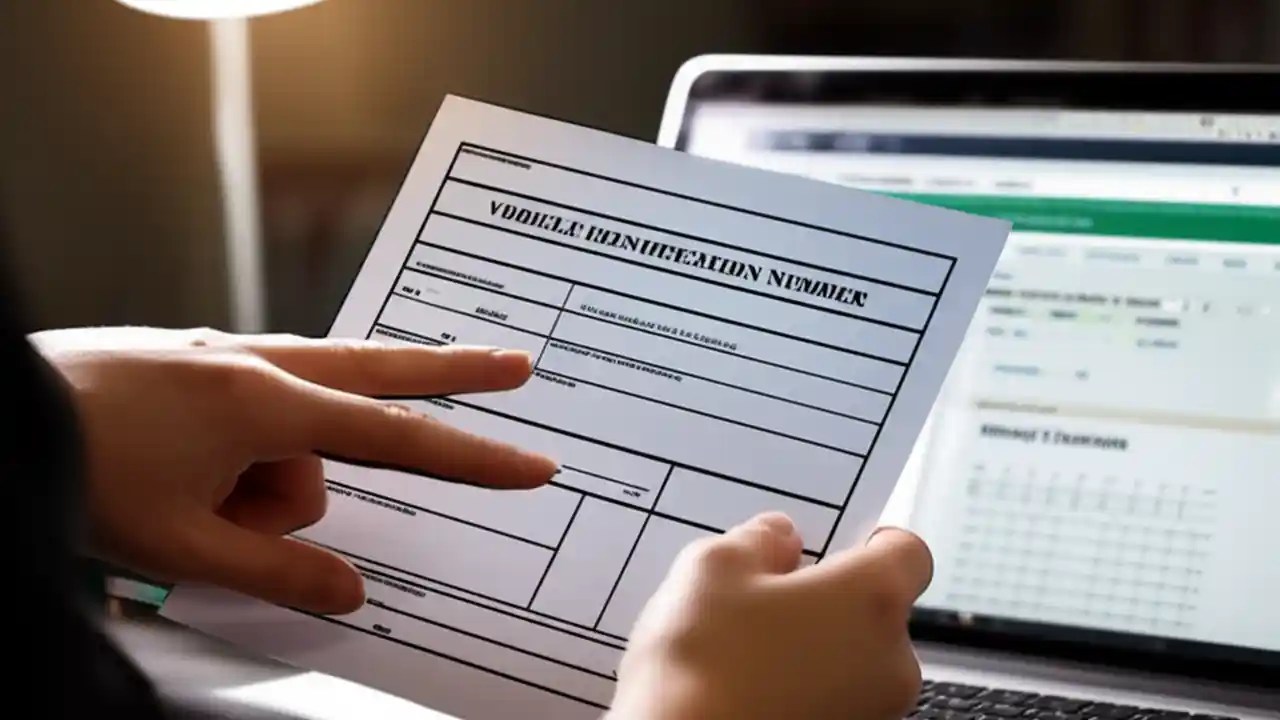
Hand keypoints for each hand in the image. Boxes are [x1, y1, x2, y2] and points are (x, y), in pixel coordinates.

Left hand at [31, 327, 556, 613]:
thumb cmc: (75, 466)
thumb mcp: (178, 543)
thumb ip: (276, 570)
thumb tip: (350, 590)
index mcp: (263, 404)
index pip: (394, 436)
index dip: (471, 457)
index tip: (530, 464)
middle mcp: (254, 364)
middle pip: (380, 369)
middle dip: (454, 370)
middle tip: (518, 365)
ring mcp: (224, 357)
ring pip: (301, 416)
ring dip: (274, 477)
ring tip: (198, 508)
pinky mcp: (198, 364)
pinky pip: (262, 402)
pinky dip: (261, 443)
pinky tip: (219, 469)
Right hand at [609, 513, 931, 719]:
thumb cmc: (703, 669)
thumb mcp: (711, 569)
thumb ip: (756, 541)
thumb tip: (777, 539)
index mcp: (872, 599)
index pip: (908, 553)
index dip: (868, 541)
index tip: (829, 544)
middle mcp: (891, 661)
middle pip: (876, 611)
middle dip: (826, 600)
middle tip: (761, 597)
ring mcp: (873, 713)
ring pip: (851, 659)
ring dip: (810, 647)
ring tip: (742, 648)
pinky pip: (833, 699)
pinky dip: (800, 687)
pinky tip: (746, 686)